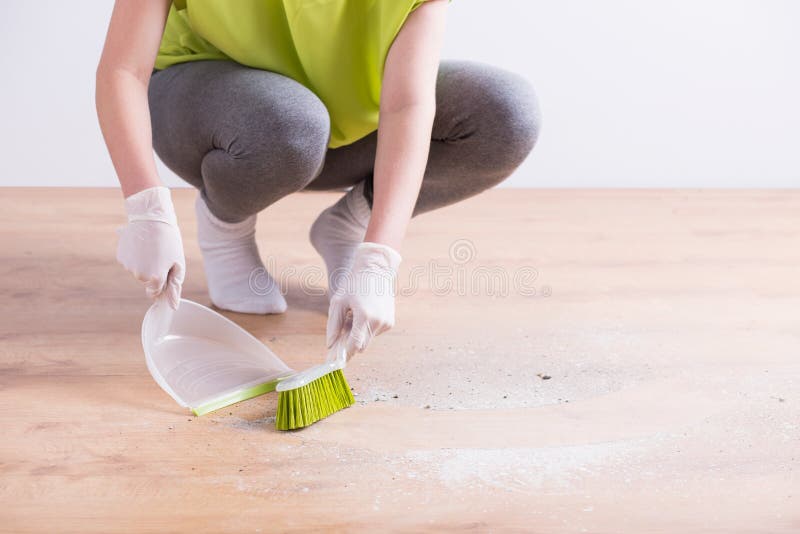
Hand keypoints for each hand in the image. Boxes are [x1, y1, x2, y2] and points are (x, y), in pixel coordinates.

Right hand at [116, 186, 185, 309]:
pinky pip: (130, 261)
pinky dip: (135, 255)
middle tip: (161, 254)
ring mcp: (128, 266)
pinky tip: (142, 244)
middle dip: (154, 272)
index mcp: (155, 278)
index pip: (155, 292)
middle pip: (147, 281)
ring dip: (145, 263)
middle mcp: (139, 275)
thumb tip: (173, 306)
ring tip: (152, 247)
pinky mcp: (121, 256)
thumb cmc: (169, 240)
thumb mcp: (177, 263)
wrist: (150, 217)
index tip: (164, 271)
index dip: (161, 282)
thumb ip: (174, 286)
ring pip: (138, 271)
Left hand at [326, 242, 401, 357]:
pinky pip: (375, 333)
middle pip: (361, 346)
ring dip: (359, 335)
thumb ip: (333, 325)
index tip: (335, 360)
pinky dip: (367, 329)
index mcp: (365, 316)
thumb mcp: (338, 302)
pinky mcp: (390, 322)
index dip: (344, 354)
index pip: (355, 345)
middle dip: (350, 345)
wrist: (376, 269)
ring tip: (353, 318)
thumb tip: (330, 344)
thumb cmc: (354, 283)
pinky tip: (364, 314)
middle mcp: (379, 322)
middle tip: (338, 339)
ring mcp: (386, 323)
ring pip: (368, 340)